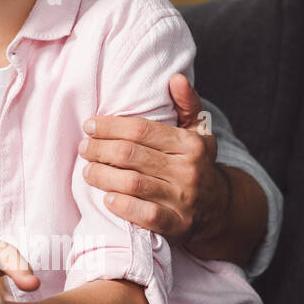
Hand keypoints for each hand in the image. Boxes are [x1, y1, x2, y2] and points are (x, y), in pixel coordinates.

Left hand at [78, 72, 229, 251]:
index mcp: (191, 145)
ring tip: (87, 171)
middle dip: (100, 149)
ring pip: (132, 183)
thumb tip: (176, 78)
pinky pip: (144, 215)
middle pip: (131, 155)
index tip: (89, 125)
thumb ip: (187, 104)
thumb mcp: (199, 133)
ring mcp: (183, 200)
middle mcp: (189, 171)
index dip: (110, 126)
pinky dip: (121, 206)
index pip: (141, 130)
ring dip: (102, 176)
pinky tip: (107, 199)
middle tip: (84, 148)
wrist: (220, 210)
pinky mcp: (177, 225)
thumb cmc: (198, 164)